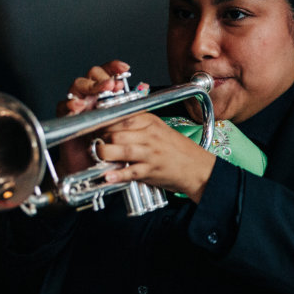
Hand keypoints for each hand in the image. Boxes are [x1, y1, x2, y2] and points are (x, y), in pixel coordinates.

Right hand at [56, 61, 131, 173]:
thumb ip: (130, 103)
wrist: (89, 163)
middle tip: (112, 84)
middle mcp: (89, 95)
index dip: (114, 67)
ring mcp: (76, 104)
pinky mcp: (64, 117)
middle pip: (91, 75)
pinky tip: (78, 106)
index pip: (107, 73)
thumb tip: (144, 86)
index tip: (125, 69)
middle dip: (102, 77)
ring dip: (89, 86)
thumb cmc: (104, 142)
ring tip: (98, 91)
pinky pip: (63, 105)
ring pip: (77, 85)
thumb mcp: (121, 122)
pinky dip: (70, 104)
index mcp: (103, 93)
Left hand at [94, 113, 216, 203]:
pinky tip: (108, 176)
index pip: (120, 117)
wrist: (198, 168)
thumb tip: (111, 123)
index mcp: (150, 122)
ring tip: (98, 156)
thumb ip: (137, 124)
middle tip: (95, 143)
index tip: (95, 128)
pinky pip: (131, 172)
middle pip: (116, 133)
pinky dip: (117, 174)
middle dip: (101, 139)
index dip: (103, 123)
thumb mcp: (158, 129)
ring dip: (104, 154)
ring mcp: (150, 153)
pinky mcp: (151, 170)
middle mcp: (149, 135)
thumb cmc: (176, 149)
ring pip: (121, 150)